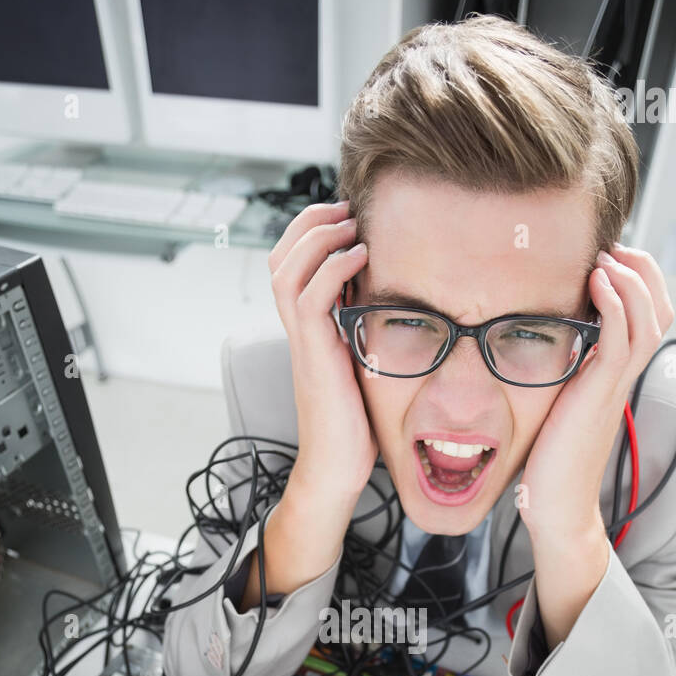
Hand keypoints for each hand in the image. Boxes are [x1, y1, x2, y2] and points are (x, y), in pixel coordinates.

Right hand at [241, 202, 374, 609]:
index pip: (291, 265)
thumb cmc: (354, 426)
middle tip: (345, 207)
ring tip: (351, 223)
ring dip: (319, 237)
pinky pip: (309, 298)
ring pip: (287, 270)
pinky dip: (333, 268)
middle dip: (310, 223)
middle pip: (280, 257)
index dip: (310, 233)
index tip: (345, 217)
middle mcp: (298, 331)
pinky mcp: (314, 356)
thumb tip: (395, 306)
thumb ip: (366, 334)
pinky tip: (360, 255)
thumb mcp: (362, 367)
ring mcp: (302, 343)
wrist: (337, 469)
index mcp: (307, 330)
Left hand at [520, 244, 674, 542]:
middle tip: (613, 248)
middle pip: (661, 308)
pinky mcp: (599, 395)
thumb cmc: (550, 464)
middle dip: (644, 269)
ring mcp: (615, 386)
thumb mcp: (555, 405)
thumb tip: (534, 348)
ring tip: (606, 259)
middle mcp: (622, 378)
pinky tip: (596, 284)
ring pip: (650, 318)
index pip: (649, 316)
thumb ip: (557, 375)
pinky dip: (615, 303)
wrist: (556, 508)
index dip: (638, 281)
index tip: (608, 259)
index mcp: (614, 377)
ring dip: (631, 278)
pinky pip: (621, 339)